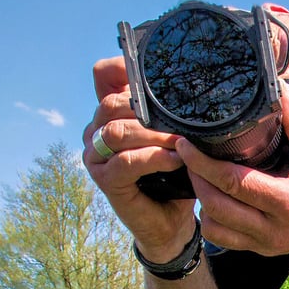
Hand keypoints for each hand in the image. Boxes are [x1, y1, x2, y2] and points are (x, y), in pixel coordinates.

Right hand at [82, 57, 196, 261]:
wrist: (170, 221)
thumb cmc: (174, 174)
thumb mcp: (174, 136)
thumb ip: (171, 112)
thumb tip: (192, 82)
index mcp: (111, 112)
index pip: (103, 75)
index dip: (121, 67)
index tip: (151, 74)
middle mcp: (96, 130)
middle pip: (111, 103)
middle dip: (148, 110)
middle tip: (182, 123)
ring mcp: (95, 156)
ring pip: (117, 132)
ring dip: (154, 135)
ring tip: (181, 143)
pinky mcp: (104, 180)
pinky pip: (125, 162)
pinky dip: (153, 158)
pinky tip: (175, 160)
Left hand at [179, 84, 288, 257]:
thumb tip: (278, 91)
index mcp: (287, 202)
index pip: (234, 183)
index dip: (204, 164)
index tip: (187, 146)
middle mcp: (273, 228)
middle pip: (216, 207)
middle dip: (196, 180)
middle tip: (188, 158)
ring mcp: (266, 244)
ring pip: (215, 229)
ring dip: (202, 203)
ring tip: (201, 178)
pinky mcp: (262, 250)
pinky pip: (225, 240)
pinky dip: (213, 220)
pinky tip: (215, 199)